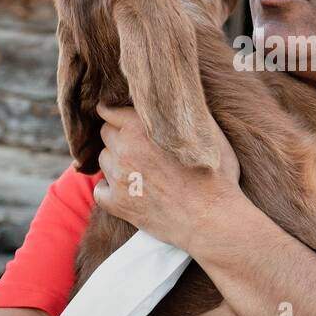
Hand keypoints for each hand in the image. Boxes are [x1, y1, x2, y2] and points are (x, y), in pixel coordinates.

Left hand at [92, 102, 244, 253]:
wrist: (211, 219)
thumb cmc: (215, 174)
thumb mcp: (208, 132)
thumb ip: (185, 111)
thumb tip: (175, 96)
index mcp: (140, 127)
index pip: (109, 110)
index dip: (117, 113)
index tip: (124, 118)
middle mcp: (124, 149)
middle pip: (105, 133)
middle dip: (118, 135)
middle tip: (138, 145)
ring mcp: (118, 178)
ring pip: (104, 160)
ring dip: (116, 161)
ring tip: (139, 169)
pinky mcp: (117, 204)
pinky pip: (99, 190)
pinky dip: (109, 189)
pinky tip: (127, 190)